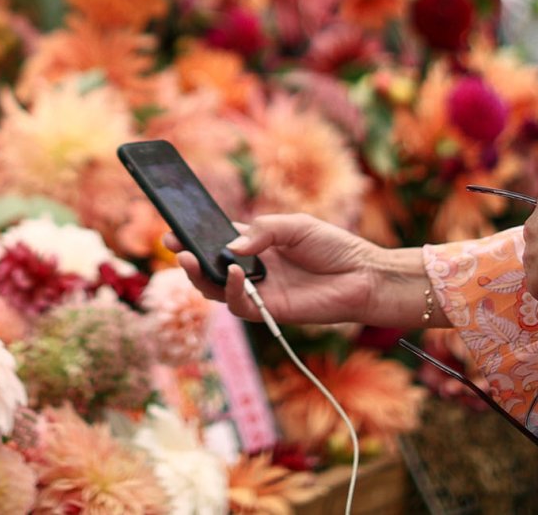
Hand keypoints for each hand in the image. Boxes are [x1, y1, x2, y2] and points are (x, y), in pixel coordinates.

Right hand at [169, 214, 438, 328]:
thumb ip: (260, 232)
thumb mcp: (294, 225)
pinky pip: (239, 305)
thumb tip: (228, 247)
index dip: (195, 235)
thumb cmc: (334, 247)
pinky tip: (234, 271)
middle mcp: (253, 270)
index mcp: (256, 245)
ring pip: (216, 290)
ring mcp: (259, 292)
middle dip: (187, 256)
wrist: (365, 275)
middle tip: (173, 244)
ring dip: (199, 275)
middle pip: (210, 267)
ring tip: (187, 257)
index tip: (173, 227)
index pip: (217, 240)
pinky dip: (231, 289)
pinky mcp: (270, 311)